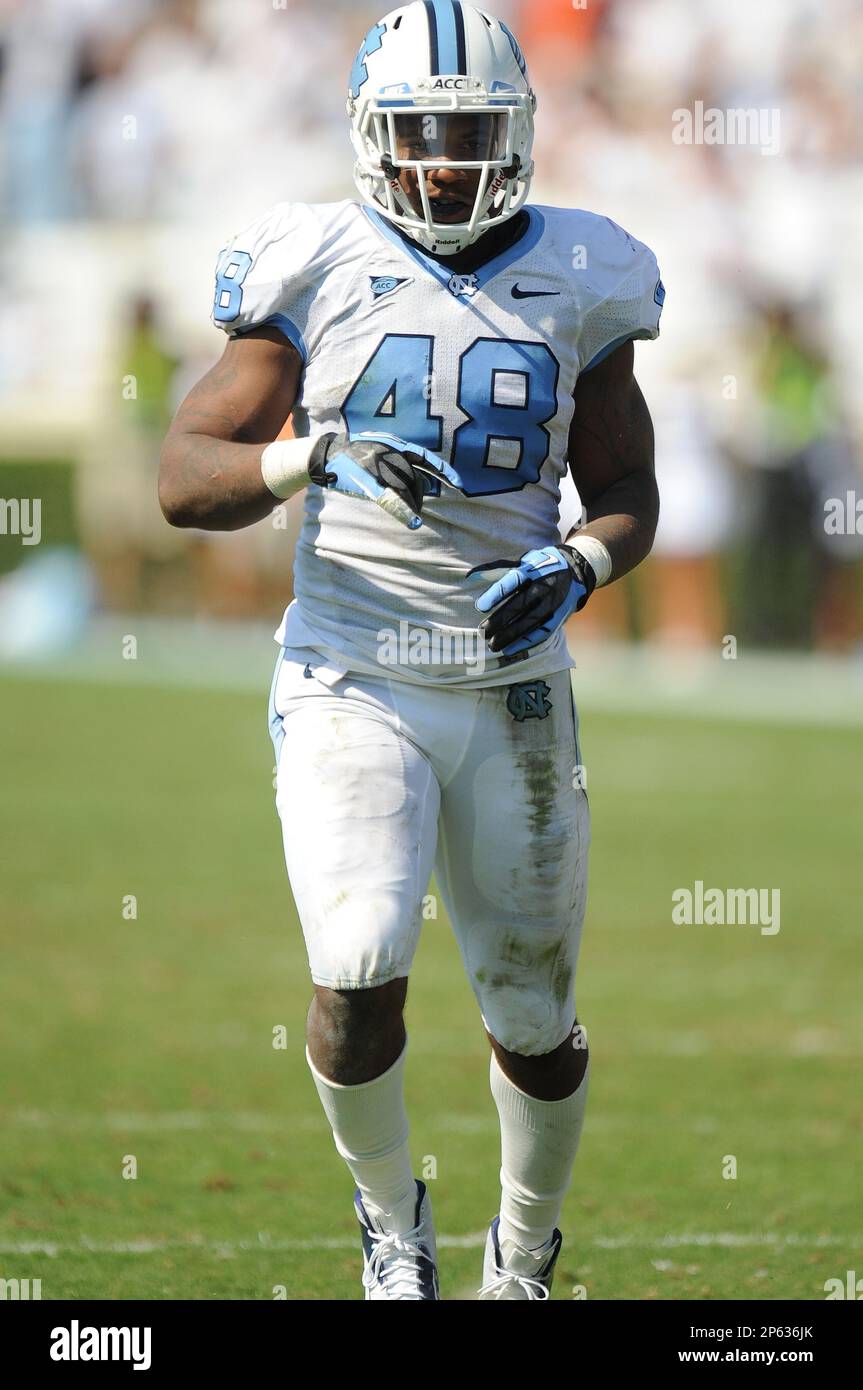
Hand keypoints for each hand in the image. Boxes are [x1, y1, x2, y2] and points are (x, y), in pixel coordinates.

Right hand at [308, 431, 459, 528]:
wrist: (328, 454)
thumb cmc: (358, 455)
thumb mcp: (383, 451)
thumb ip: (405, 463)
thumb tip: (428, 481)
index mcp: (396, 445)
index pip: (426, 458)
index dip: (444, 471)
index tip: (459, 484)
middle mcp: (390, 453)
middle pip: (415, 479)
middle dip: (419, 496)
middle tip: (416, 509)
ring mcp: (378, 467)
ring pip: (404, 489)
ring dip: (411, 505)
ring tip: (410, 515)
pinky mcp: (367, 482)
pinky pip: (389, 499)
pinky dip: (402, 512)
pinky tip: (413, 523)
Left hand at [471, 544, 595, 657]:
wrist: (576, 570)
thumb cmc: (540, 566)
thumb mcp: (522, 561)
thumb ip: (497, 569)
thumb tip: (471, 576)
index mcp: (533, 569)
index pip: (512, 582)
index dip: (496, 595)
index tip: (479, 607)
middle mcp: (544, 586)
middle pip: (520, 605)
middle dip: (500, 620)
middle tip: (483, 632)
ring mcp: (553, 602)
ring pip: (530, 622)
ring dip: (511, 635)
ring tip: (493, 645)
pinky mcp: (559, 616)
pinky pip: (542, 632)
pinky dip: (526, 642)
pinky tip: (510, 650)